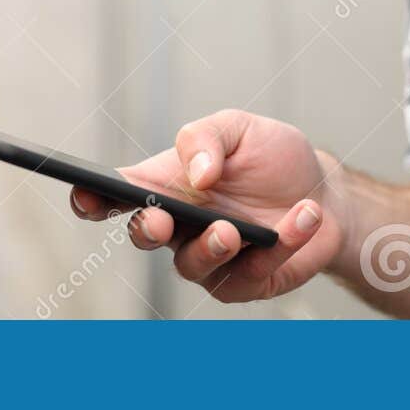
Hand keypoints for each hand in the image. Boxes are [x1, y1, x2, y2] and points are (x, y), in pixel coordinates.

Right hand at [69, 109, 342, 303]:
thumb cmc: (270, 158)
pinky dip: (281, 243)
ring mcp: (208, 258)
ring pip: (192, 264)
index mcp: (165, 185)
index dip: (91, 196)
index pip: (117, 193)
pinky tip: (304, 215)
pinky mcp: (244, 282)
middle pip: (145, 235)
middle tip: (165, 220)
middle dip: (149, 229)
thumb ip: (206, 138)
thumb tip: (197, 174)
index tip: (85, 192)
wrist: (324, 191)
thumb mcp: (238, 128)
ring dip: (212, 247)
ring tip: (234, 229)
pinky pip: (251, 273)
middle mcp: (179, 226)